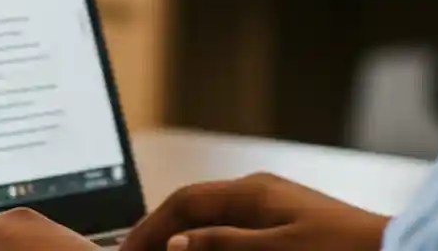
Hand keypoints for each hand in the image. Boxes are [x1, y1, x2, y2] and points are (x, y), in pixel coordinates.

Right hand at [123, 173, 388, 250]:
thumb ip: (224, 246)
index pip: (184, 202)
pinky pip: (235, 235)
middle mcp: (260, 195)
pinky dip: (212, 246)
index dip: (149, 228)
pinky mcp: (288, 231)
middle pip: (195, 211)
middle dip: (162, 235)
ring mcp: (275, 211)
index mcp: (253, 192)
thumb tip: (176, 242)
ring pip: (214, 225)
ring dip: (186, 242)